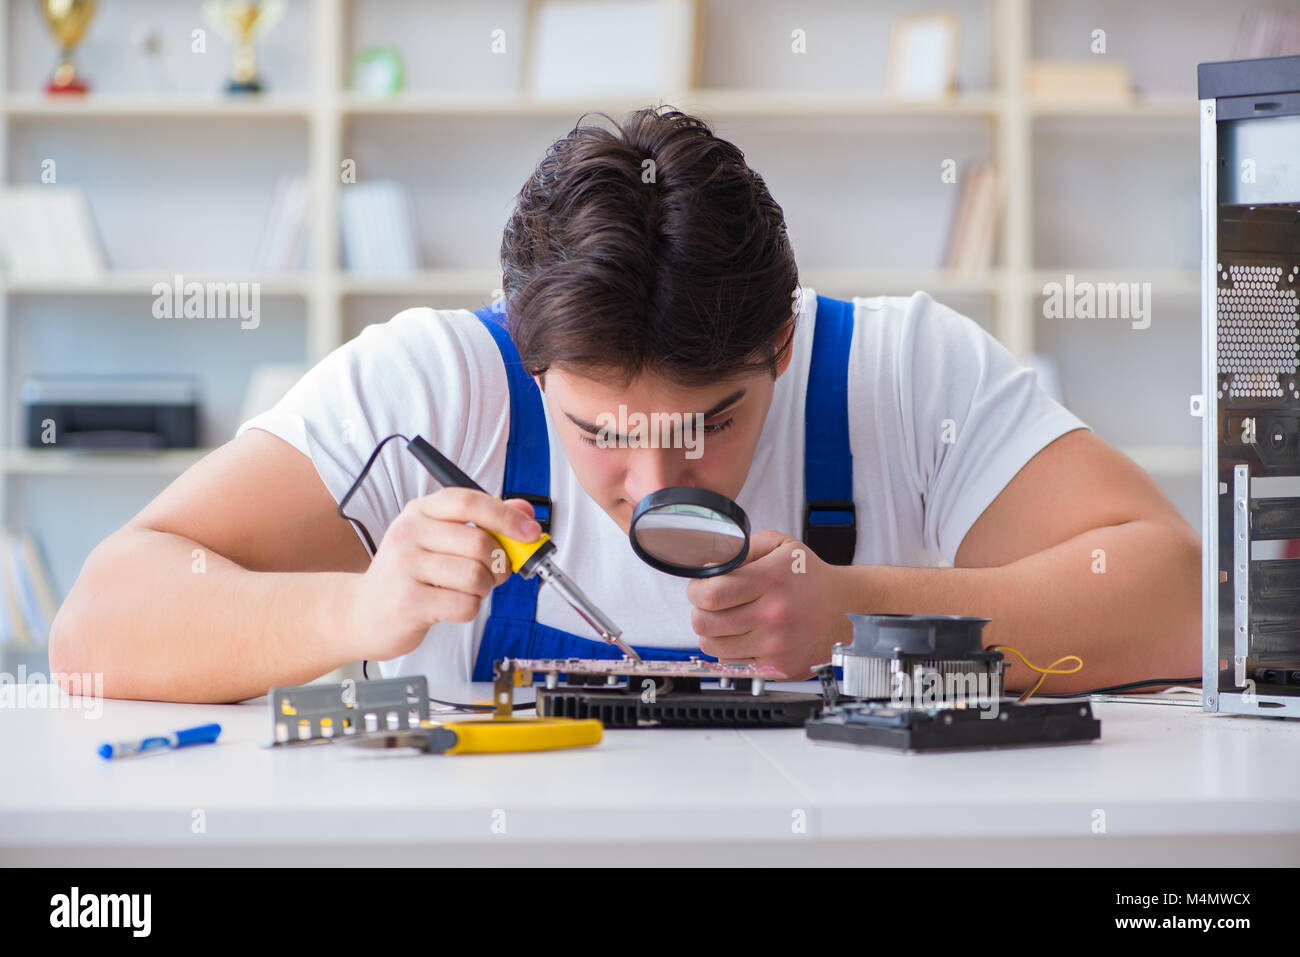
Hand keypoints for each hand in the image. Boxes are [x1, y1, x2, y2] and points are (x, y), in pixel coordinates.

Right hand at [343, 488, 540, 661]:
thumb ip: (483, 523)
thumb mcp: (440, 540)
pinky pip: (465, 605)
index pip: (469, 502)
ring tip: (465, 590)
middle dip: (498, 564)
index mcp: (420, 511)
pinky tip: (450, 606)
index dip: (506, 516)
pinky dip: (469, 609)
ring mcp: (405, 567)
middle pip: (479, 543)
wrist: (362, 612)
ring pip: (476, 576)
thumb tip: (524, 511)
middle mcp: (409, 533)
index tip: (530, 531)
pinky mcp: (409, 601)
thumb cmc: (407, 575)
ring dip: (483, 589)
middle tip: (492, 573)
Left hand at [685, 530, 856, 678]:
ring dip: (713, 633)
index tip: (700, 587)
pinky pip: (732, 663)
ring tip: (729, 621)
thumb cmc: (810, 577)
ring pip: (713, 646)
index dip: (695, 590)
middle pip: (705, 623)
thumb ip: (742, 549)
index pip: (710, 593)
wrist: (845, 609)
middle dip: (700, 612)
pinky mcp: (778, 667)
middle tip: (712, 606)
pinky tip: (745, 636)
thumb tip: (708, 565)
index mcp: (771, 581)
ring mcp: (776, 645)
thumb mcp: (780, 546)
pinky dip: (731, 650)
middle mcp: (773, 615)